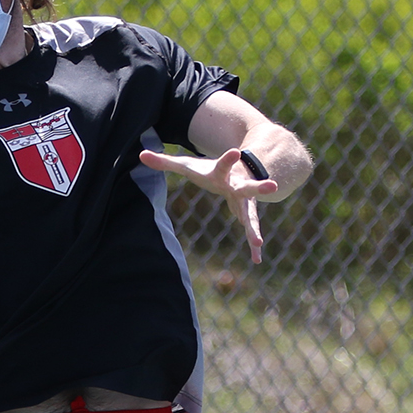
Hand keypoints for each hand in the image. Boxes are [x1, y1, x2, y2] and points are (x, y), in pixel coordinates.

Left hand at [138, 147, 280, 263]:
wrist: (241, 171)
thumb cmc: (210, 169)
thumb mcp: (188, 165)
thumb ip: (166, 161)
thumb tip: (140, 155)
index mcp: (223, 173)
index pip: (223, 165)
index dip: (228, 159)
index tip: (236, 152)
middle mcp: (238, 186)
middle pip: (248, 187)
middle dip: (259, 187)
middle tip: (272, 186)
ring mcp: (245, 201)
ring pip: (252, 215)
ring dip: (254, 228)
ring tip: (258, 243)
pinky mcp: (247, 214)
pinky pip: (251, 230)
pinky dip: (253, 245)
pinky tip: (257, 260)